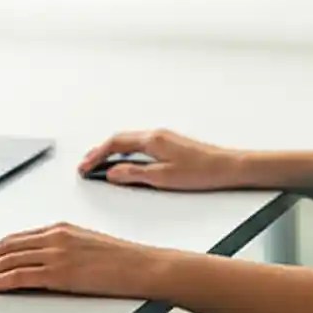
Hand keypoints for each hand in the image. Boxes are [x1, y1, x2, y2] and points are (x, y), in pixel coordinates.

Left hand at [0, 222, 173, 297]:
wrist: (141, 265)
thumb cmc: (120, 260)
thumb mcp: (85, 246)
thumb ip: (60, 249)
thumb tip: (39, 261)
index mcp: (59, 229)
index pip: (13, 239)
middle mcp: (53, 236)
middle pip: (3, 247)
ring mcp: (55, 253)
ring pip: (5, 260)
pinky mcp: (58, 271)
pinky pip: (17, 276)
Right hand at [77, 129, 245, 190]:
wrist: (228, 167)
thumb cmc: (202, 172)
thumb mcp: (162, 178)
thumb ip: (134, 175)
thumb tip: (112, 173)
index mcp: (152, 140)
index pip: (115, 143)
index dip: (96, 155)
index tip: (84, 167)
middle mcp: (156, 134)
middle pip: (119, 139)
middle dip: (99, 152)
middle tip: (86, 166)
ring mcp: (163, 138)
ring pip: (129, 141)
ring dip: (111, 151)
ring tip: (99, 164)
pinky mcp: (170, 144)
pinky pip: (139, 144)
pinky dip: (125, 152)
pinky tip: (124, 162)